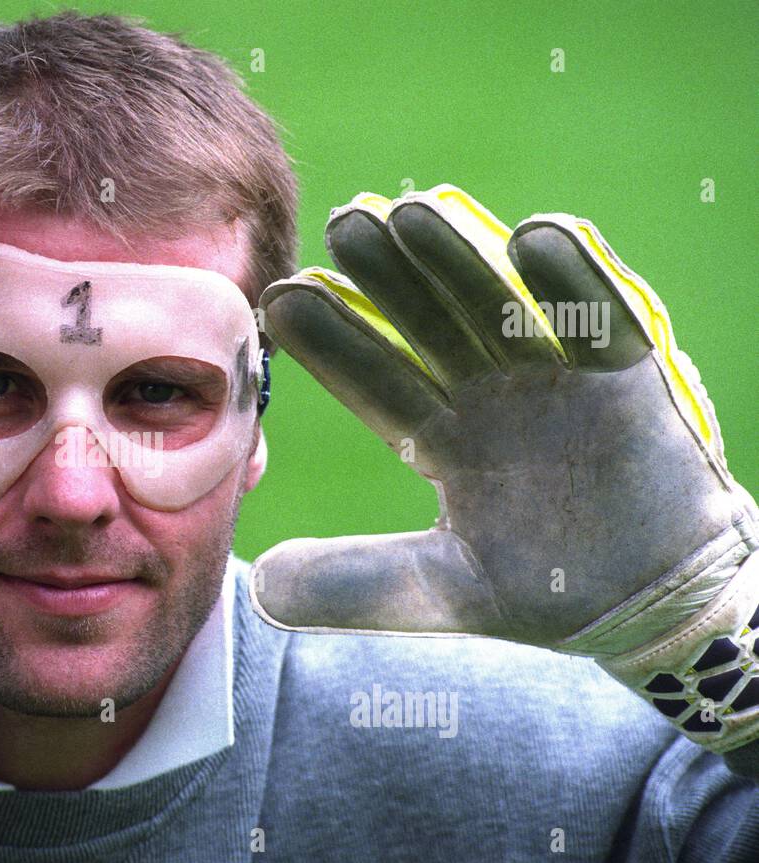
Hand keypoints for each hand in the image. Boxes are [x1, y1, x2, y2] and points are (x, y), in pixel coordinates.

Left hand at [252, 184, 758, 751]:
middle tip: (342, 223)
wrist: (643, 604)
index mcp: (439, 437)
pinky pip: (598, 319)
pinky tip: (533, 237)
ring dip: (458, 260)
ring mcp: (554, 378)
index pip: (375, 381)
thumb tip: (263, 587)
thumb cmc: (537, 590)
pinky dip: (574, 281)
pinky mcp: (625, 375)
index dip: (333, 345)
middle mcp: (487, 394)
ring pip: (499, 305)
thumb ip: (355, 584)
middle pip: (428, 324)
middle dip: (387, 279)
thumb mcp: (437, 593)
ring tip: (410, 215)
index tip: (280, 302)